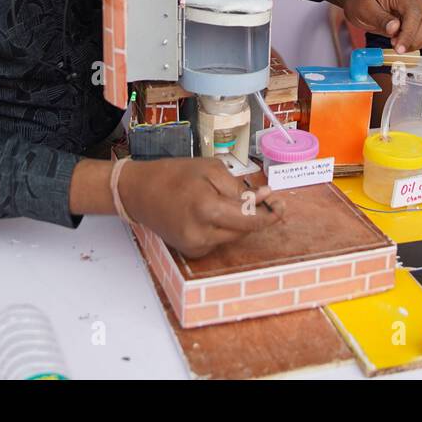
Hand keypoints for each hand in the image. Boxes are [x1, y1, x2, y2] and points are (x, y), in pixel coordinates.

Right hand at [118, 157, 283, 257]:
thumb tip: (263, 200)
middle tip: (263, 197)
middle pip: (244, 229)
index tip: (282, 206)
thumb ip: (238, 188)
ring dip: (237, 220)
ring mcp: (195, 246)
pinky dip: (222, 227)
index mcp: (207, 209)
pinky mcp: (191, 251)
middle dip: (255, 214)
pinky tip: (208, 213)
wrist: (139, 192)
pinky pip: (219, 240)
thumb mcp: (210, 169)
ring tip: (221, 200)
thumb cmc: (174, 175)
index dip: (270, 214)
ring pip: (233, 235)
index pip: (250, 220)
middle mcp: (201, 234)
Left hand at [341, 0, 421, 52]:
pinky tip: (403, 43)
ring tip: (397, 45)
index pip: (414, 13)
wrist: (360, 1)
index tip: (399, 48)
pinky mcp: (421, 17)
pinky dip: (418, 42)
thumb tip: (395, 29)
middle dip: (413, 40)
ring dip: (416, 42)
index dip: (409, 33)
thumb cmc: (361, 2)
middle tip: (396, 49)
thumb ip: (380, 19)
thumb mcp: (364, 10)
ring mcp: (420, 7)